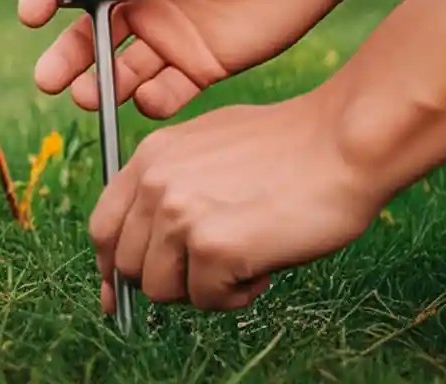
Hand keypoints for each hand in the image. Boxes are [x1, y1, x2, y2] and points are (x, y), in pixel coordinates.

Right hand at [17, 0, 337, 118]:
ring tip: (87, 97)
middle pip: (87, 37)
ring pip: (120, 72)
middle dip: (64, 59)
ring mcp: (170, 37)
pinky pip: (165, 93)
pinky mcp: (202, 66)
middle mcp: (142, 1)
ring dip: (99, 87)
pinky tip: (149, 95)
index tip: (32, 15)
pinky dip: (151, 101)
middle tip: (48, 80)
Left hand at [88, 92, 384, 311]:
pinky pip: (207, 300)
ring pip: (162, 290)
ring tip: (244, 256)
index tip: (121, 291)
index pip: (104, 227)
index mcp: (150, 157)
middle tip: (212, 267)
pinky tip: (263, 262)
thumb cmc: (290, 147)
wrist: (341, 145)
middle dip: (168, 279)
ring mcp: (180, 215)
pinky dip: (237, 293)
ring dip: (203, 287)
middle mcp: (155, 183)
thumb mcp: (209, 146)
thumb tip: (148, 240)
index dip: (113, 266)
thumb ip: (171, 184)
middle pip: (129, 267)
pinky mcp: (212, 247)